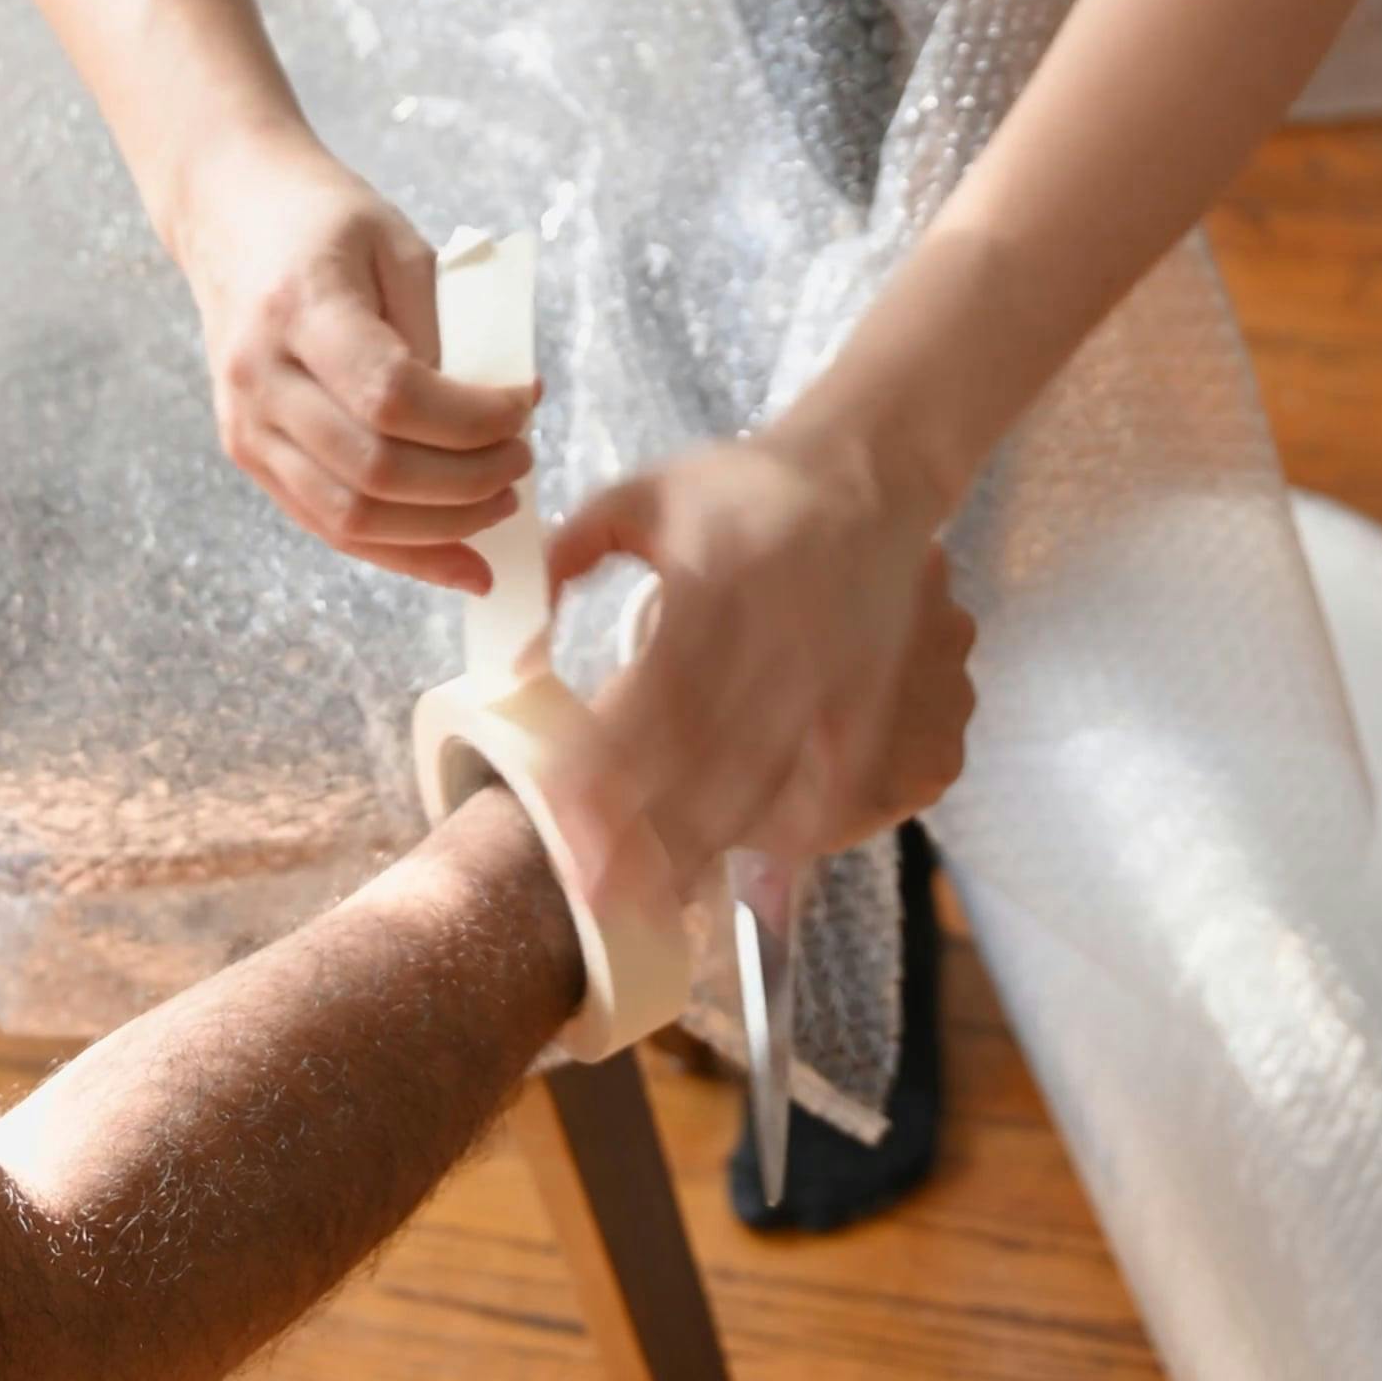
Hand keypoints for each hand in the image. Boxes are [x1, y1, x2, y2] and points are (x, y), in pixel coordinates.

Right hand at [170, 123, 536, 585]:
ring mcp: (245, 425)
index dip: (471, 419)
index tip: (525, 406)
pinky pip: (326, 524)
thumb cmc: (324, 219)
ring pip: (348, 517)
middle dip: (466, 483)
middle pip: (373, 470)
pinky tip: (456, 558)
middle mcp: (260, 377)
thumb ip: (445, 330)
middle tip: (522, 461)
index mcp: (300, 308)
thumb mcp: (398, 245)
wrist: (229, 213)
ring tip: (499, 505)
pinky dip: (397, 550)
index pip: (391, 395)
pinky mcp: (247, 453)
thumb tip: (504, 413)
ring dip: (438, 530)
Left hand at [546, 427, 976, 902]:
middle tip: (593, 897)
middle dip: (648, 834)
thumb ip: (569, 553)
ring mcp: (829, 678)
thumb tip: (514, 637)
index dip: (609, 767)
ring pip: (763, 782)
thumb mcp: (642, 497)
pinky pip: (828, 783)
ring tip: (651, 907)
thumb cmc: (741, 487)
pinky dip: (788, 831)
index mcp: (717, 583)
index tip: (562, 820)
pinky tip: (744, 868)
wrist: (867, 474)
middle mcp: (778, 639)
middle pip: (706, 758)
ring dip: (705, 849)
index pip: (656, 695)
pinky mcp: (865, 703)